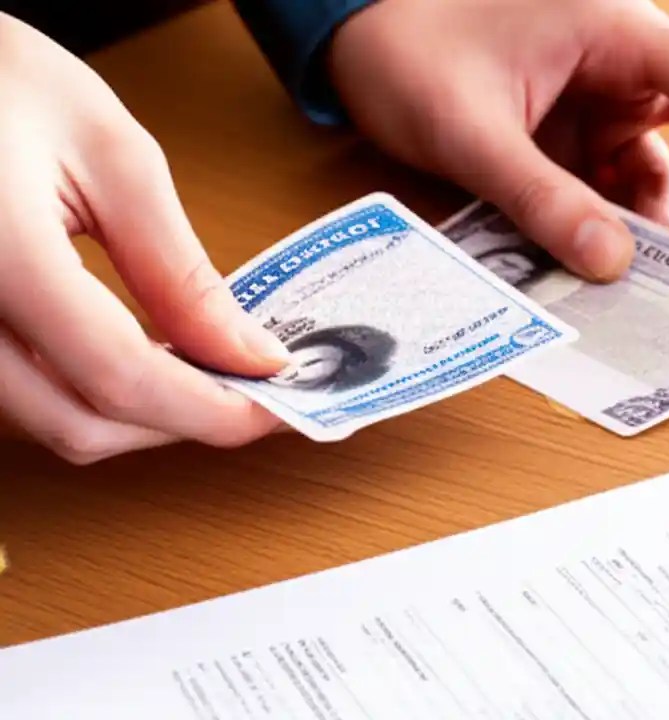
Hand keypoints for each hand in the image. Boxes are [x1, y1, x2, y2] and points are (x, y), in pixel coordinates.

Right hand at [0, 14, 289, 463]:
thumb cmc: (2, 81)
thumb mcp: (112, 156)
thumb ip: (179, 268)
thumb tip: (247, 351)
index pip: (118, 377)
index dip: (212, 407)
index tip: (277, 402)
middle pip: (81, 425)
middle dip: (183, 422)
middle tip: (255, 392)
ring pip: (50, 422)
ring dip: (140, 415)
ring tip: (210, 372)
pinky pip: (26, 395)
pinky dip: (96, 393)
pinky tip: (147, 357)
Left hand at [327, 0, 668, 281]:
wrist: (358, 29)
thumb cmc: (406, 47)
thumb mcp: (468, 128)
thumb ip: (539, 196)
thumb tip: (610, 264)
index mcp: (622, 32)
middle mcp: (637, 60)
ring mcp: (619, 96)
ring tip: (637, 273)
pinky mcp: (594, 130)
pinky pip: (637, 180)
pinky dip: (631, 223)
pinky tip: (601, 255)